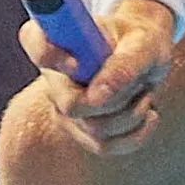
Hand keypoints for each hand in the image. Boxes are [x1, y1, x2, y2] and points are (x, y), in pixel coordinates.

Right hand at [31, 0, 176, 155]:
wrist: (148, 56)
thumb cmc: (141, 42)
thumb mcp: (143, 44)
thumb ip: (123, 65)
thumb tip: (99, 96)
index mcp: (60, 38)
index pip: (33, 41)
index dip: (51, 55)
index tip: (79, 64)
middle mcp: (55, 75)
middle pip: (70, 105)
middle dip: (116, 99)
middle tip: (140, 81)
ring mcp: (65, 107)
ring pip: (95, 129)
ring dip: (132, 112)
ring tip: (145, 89)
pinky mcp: (81, 131)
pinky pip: (105, 146)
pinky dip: (136, 134)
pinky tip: (151, 115)